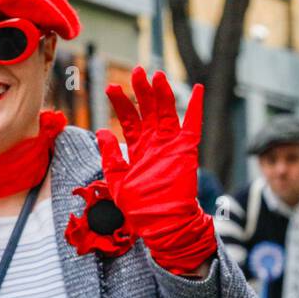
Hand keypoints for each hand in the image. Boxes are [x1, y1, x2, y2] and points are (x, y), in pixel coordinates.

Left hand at [96, 66, 215, 275]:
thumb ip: (111, 156)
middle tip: (136, 72)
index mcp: (138, 149)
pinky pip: (193, 125)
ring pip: (167, 112)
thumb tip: (101, 132)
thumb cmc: (140, 209)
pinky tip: (198, 89)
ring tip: (156, 75)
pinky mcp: (186, 151)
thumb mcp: (117, 180)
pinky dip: (196, 108)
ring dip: (162, 93)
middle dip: (142, 91)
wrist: (162, 225)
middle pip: (148, 110)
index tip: (112, 88)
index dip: (121, 103)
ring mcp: (171, 146)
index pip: (129, 120)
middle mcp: (155, 144)